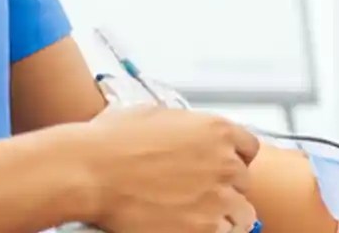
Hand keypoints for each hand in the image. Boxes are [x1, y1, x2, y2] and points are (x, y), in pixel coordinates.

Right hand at [78, 104, 260, 232]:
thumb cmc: (111, 141)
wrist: (90, 173)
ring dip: (225, 214)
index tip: (219, 169)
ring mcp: (218, 197)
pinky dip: (214, 231)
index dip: (233, 160)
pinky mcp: (205, 228)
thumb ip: (184, 127)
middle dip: (223, 187)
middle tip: (196, 194)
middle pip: (242, 182)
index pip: (248, 149)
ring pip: (242, 212)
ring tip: (199, 215)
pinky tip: (193, 227)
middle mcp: (225, 163)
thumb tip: (184, 135)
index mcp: (217, 130)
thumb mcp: (155, 116)